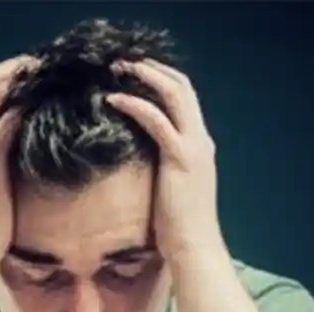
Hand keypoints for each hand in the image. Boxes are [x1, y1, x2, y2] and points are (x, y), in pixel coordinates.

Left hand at [106, 59, 221, 258]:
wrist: (194, 247)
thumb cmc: (179, 226)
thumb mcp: (172, 186)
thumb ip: (162, 164)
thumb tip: (137, 153)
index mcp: (200, 146)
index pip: (185, 98)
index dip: (161, 78)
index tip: (134, 71)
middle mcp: (201, 141)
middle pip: (182, 87)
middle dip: (152, 68)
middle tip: (121, 61)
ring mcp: (193, 148)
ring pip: (173, 94)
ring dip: (143, 76)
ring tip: (116, 69)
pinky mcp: (180, 158)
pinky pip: (156, 120)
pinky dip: (134, 104)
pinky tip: (112, 99)